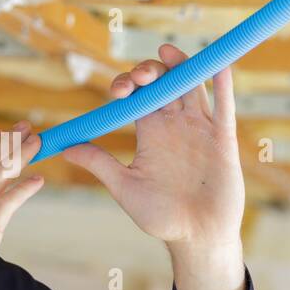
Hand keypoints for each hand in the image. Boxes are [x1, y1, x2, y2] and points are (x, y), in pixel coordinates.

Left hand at [62, 45, 246, 289]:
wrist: (196, 238)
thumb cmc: (160, 217)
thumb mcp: (125, 187)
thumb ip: (100, 163)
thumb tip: (65, 147)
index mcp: (151, 133)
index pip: (139, 96)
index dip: (128, 84)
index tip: (118, 92)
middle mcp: (175, 125)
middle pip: (165, 83)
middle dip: (150, 71)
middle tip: (137, 78)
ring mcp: (200, 129)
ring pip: (193, 86)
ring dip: (181, 66)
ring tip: (167, 51)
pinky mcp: (223, 139)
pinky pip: (224, 106)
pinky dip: (222, 83)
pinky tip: (217, 63)